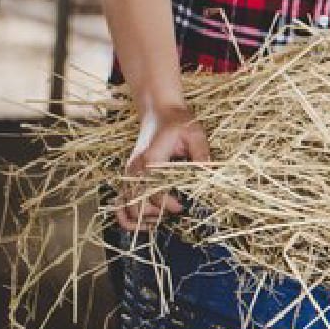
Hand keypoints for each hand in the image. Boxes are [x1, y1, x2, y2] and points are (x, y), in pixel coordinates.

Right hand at [116, 104, 210, 230]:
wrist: (158, 110)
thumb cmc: (178, 121)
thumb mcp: (195, 133)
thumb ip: (202, 153)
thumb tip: (209, 174)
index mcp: (150, 159)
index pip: (151, 191)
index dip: (164, 204)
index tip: (181, 207)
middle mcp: (135, 168)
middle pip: (134, 204)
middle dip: (153, 215)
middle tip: (173, 211)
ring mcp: (129, 172)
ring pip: (123, 206)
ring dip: (139, 218)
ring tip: (160, 218)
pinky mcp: (130, 175)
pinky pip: (120, 200)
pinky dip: (127, 214)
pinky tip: (146, 217)